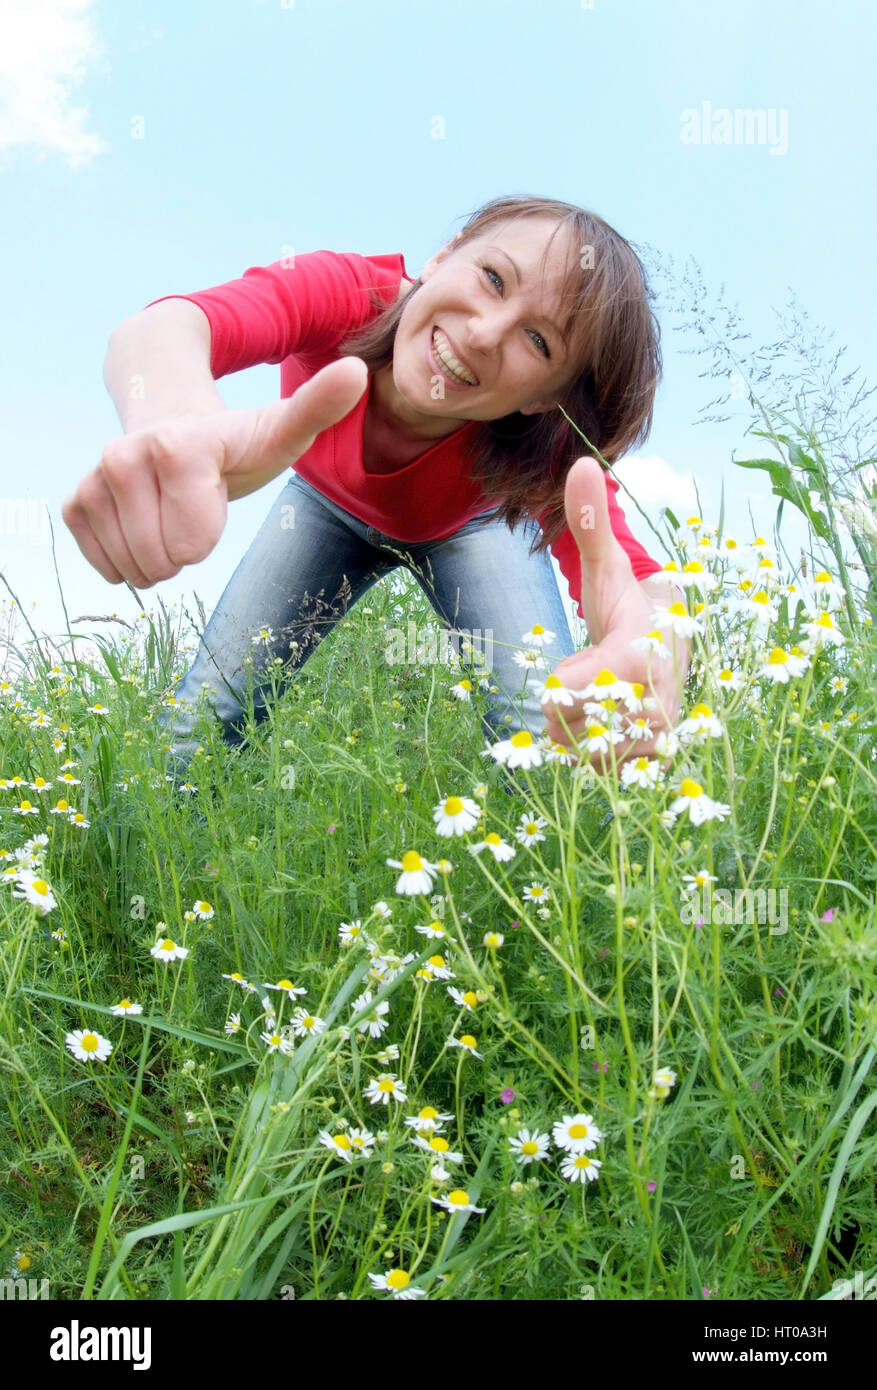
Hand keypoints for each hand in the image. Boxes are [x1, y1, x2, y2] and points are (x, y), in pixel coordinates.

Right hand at [62, 357, 368, 586]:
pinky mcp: (75, 504)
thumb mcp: (280, 428)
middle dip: (183, 549)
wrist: (172, 421)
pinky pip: (103, 565)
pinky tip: (144, 523)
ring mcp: (94, 479)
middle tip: (193, 507)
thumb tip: (357, 373)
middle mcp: (123, 458)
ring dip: (158, 557)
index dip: (208, 533)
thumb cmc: (236, 440)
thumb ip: (316, 406)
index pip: (189, 544)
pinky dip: (128, 560)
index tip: (214, 492)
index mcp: (177, 447)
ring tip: (170, 511)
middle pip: (161, 562)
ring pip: (133, 569)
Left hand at [540, 456, 689, 770]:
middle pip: (561, 721)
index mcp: (638, 662)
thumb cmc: (630, 610)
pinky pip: (584, 767)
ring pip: (570, 748)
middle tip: (596, 678)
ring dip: (574, 723)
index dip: (562, 679)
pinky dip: (586, 748)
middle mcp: (653, 710)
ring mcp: (652, 743)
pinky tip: (608, 723)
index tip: (586, 660)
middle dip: (567, 699)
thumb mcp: (606, 572)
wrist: (672, 654)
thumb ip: (591, 525)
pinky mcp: (648, 766)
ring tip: (603, 698)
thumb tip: (581, 466)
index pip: (565, 691)